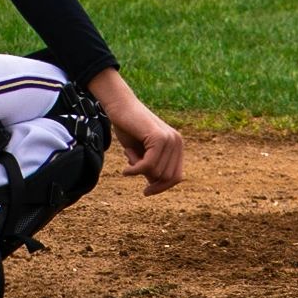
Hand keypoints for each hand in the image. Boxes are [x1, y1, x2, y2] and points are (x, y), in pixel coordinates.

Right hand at [86, 69, 183, 194]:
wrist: (119, 106)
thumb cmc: (128, 128)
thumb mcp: (142, 153)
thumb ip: (152, 167)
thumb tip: (157, 185)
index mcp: (176, 145)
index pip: (176, 176)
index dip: (162, 187)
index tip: (146, 192)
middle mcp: (177, 141)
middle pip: (168, 177)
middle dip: (148, 178)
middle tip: (131, 166)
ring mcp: (170, 139)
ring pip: (157, 172)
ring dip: (139, 170)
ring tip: (128, 155)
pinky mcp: (159, 138)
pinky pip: (148, 165)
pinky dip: (135, 170)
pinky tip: (125, 170)